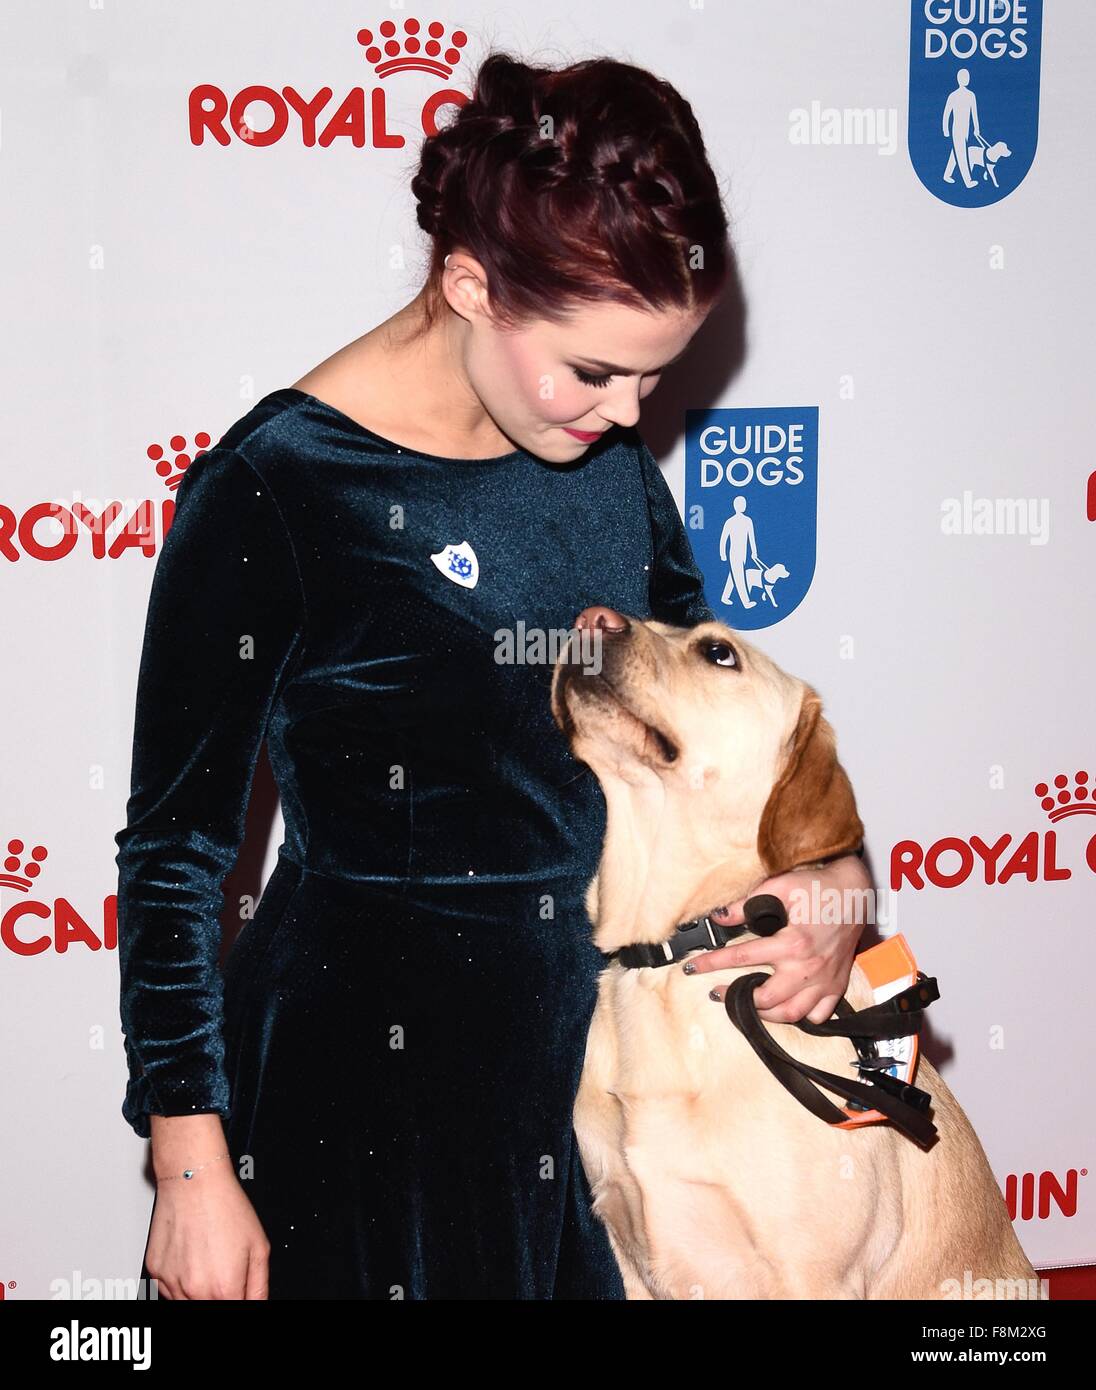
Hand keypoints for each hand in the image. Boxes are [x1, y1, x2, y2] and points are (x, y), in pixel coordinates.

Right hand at [144, 1116, 270, 1299]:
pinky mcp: (155, 1272)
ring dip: (198, 1291)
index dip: (238, 1299)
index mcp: (224, 1289)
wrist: (193, 1182)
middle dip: (220, 1296)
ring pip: (186, 1303)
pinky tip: (191, 1255)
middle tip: (223, 1268)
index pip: (233, 1312)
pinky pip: (168, 1289)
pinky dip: (180, 1280)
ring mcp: (170, 1283)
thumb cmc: (225, 1207)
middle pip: (208, 1309)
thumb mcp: (259, 1247)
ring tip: (207, 1258)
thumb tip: (257, 1303)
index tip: (237, 1290)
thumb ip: (259, 1287)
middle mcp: (194, 1291)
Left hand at [683, 854, 872, 1024]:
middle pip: (765, 998)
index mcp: (791, 943)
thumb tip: (719, 917)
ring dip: (765, 1014)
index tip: (692, 968)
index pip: (741, 958)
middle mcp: (808, 967)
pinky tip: (785, 1008)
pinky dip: (801, 1017)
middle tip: (718, 992)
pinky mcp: (836, 985)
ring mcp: (824, 980)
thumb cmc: (817, 888)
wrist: (854, 892)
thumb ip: (746, 904)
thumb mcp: (779, 888)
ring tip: (748, 1004)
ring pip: (790, 1013)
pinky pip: (818, 1015)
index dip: (711, 963)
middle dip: (736, 997)